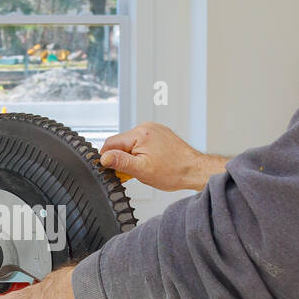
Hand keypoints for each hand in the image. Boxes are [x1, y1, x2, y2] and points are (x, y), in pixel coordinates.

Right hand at [99, 122, 227, 191]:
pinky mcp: (160, 133)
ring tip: (146, 166)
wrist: (194, 170)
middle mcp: (146, 127)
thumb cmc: (174, 171)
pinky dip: (143, 152)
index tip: (113, 170)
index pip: (110, 143)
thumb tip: (104, 158)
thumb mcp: (142, 170)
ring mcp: (154, 129)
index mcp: (140, 133)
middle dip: (123, 158)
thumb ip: (121, 162)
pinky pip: (143, 142)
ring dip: (133, 155)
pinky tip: (153, 161)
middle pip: (121, 143)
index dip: (108, 158)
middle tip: (134, 171)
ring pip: (132, 143)